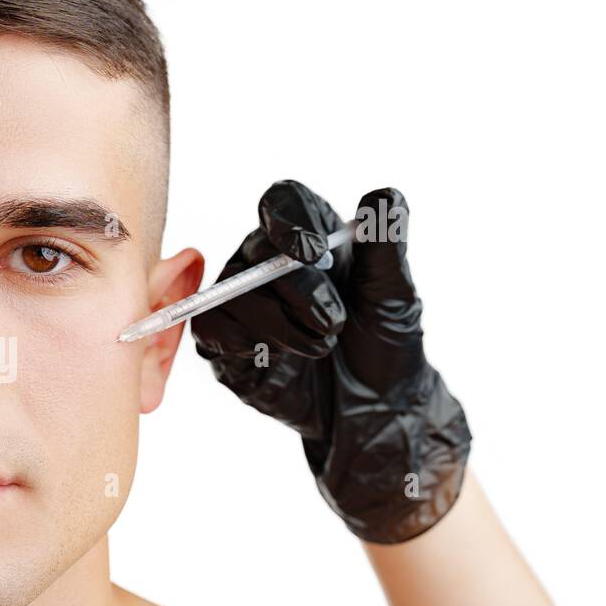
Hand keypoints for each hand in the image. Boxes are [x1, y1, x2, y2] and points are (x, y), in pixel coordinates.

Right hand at [189, 179, 471, 543]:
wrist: (370, 410)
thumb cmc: (384, 347)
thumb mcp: (394, 297)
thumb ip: (386, 246)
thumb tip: (384, 195)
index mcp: (309, 238)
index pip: (283, 204)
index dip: (289, 221)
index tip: (313, 252)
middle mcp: (266, 263)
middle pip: (255, 249)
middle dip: (297, 288)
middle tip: (334, 322)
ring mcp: (241, 302)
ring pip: (233, 291)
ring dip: (279, 323)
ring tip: (320, 348)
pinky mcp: (223, 342)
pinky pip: (211, 326)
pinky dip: (244, 341)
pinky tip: (277, 356)